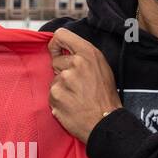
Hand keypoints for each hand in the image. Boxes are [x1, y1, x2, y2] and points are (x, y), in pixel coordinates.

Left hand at [48, 27, 121, 143]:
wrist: (105, 122)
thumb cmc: (105, 96)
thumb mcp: (101, 67)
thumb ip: (83, 56)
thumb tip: (65, 50)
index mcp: (88, 53)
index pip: (61, 35)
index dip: (56, 44)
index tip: (57, 52)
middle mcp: (75, 63)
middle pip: (56, 61)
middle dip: (62, 72)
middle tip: (77, 85)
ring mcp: (64, 80)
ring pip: (54, 80)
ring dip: (61, 88)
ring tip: (76, 97)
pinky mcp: (56, 95)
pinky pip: (51, 95)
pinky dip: (59, 101)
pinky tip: (71, 106)